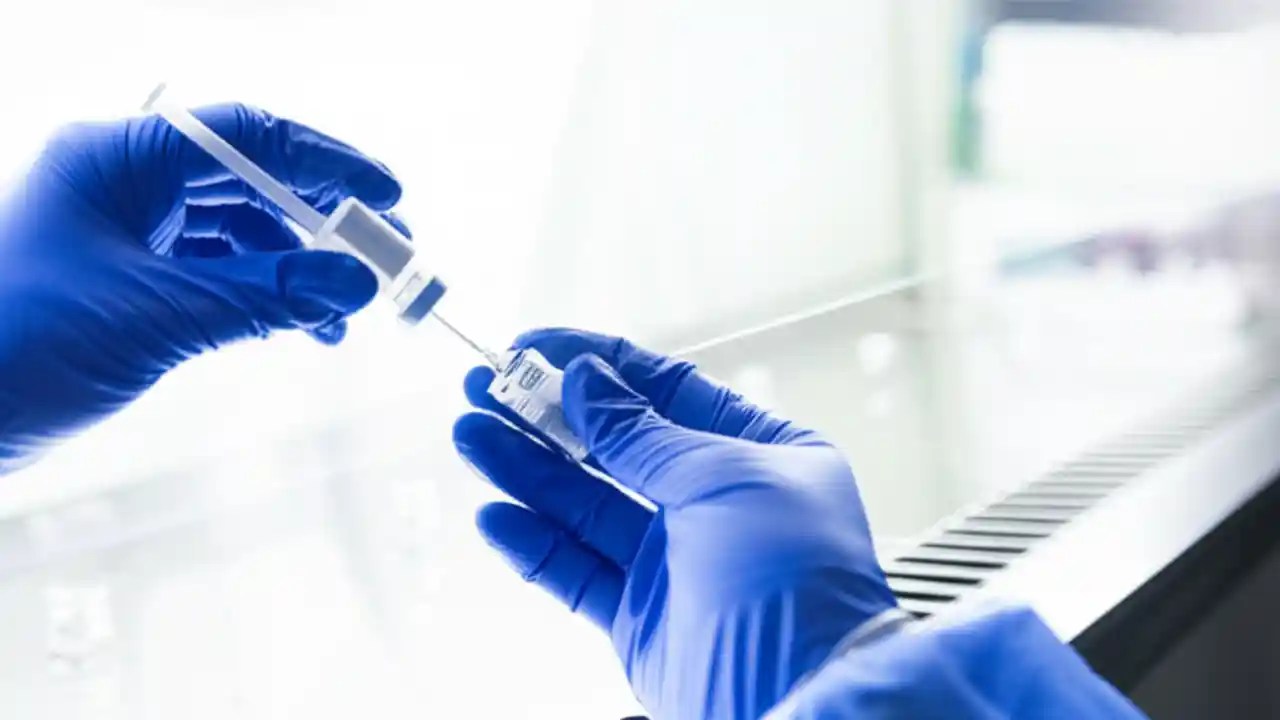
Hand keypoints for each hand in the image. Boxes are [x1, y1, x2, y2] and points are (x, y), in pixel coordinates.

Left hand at [0, 105, 400, 470]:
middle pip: (250, 181)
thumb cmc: (17, 348)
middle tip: (386, 257)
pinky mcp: (126, 279)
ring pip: (237, 231)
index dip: (326, 161)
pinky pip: (215, 272)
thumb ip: (265, 295)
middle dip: (322, 221)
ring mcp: (124, 230)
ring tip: (348, 311)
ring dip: (298, 269)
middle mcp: (123, 181)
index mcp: (118, 158)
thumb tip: (357, 282)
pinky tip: (304, 328)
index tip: (390, 196)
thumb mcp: (157, 315)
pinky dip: (263, 297)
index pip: (246, 136)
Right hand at [454, 329, 897, 719]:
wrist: (803, 703)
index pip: (668, 390)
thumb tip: (589, 381)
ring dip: (525, 469)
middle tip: (486, 385)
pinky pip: (576, 570)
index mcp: (762, 456)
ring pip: (585, 505)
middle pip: (615, 446)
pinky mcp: (642, 618)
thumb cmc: (796, 585)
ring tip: (471, 436)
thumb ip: (643, 433)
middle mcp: (718, 505)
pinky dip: (534, 544)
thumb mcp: (722, 480)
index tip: (536, 347)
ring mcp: (677, 563)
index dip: (598, 365)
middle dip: (548, 414)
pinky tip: (496, 514)